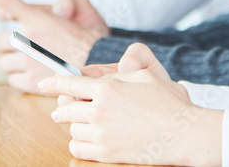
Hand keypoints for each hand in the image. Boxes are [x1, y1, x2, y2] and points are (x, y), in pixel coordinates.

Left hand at [0, 0, 109, 91]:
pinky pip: (11, 78)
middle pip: (0, 39)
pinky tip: (37, 72)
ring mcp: (26, 61)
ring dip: (13, 59)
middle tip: (29, 44)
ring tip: (35, 60)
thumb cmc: (93, 37)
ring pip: (3, 60)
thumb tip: (56, 9)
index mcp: (37, 18)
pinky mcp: (28, 81)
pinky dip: (19, 76)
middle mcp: (27, 38)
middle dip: (10, 42)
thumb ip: (67, 1)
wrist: (102, 69)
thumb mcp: (85, 8)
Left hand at [42, 44, 223, 166]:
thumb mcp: (142, 76)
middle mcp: (100, 111)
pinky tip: (87, 139)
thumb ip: (116, 76)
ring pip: (71, 130)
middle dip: (62, 108)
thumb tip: (97, 80)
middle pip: (65, 110)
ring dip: (74, 126)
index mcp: (107, 88)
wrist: (185, 133)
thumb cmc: (168, 103)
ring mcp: (103, 134)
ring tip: (83, 124)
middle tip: (63, 110)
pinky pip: (79, 149)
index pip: (69, 84)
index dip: (53, 83)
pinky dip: (78, 144)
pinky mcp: (108, 153)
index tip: (44, 83)